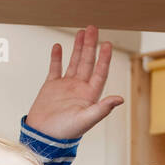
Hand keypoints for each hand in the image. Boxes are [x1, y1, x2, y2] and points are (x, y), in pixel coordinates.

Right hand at [25, 26, 124, 140]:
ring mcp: (66, 86)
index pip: (100, 72)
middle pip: (88, 62)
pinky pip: (55, 68)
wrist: (44, 136)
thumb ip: (102, 108)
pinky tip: (58, 46)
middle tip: (93, 28)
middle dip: (90, 45)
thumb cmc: (65, 132)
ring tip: (81, 32)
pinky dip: (56, 57)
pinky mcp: (52, 87)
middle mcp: (80, 88)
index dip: (104, 58)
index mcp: (89, 95)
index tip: (107, 44)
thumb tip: (120, 99)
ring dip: (78, 48)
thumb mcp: (86, 120)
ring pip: (74, 62)